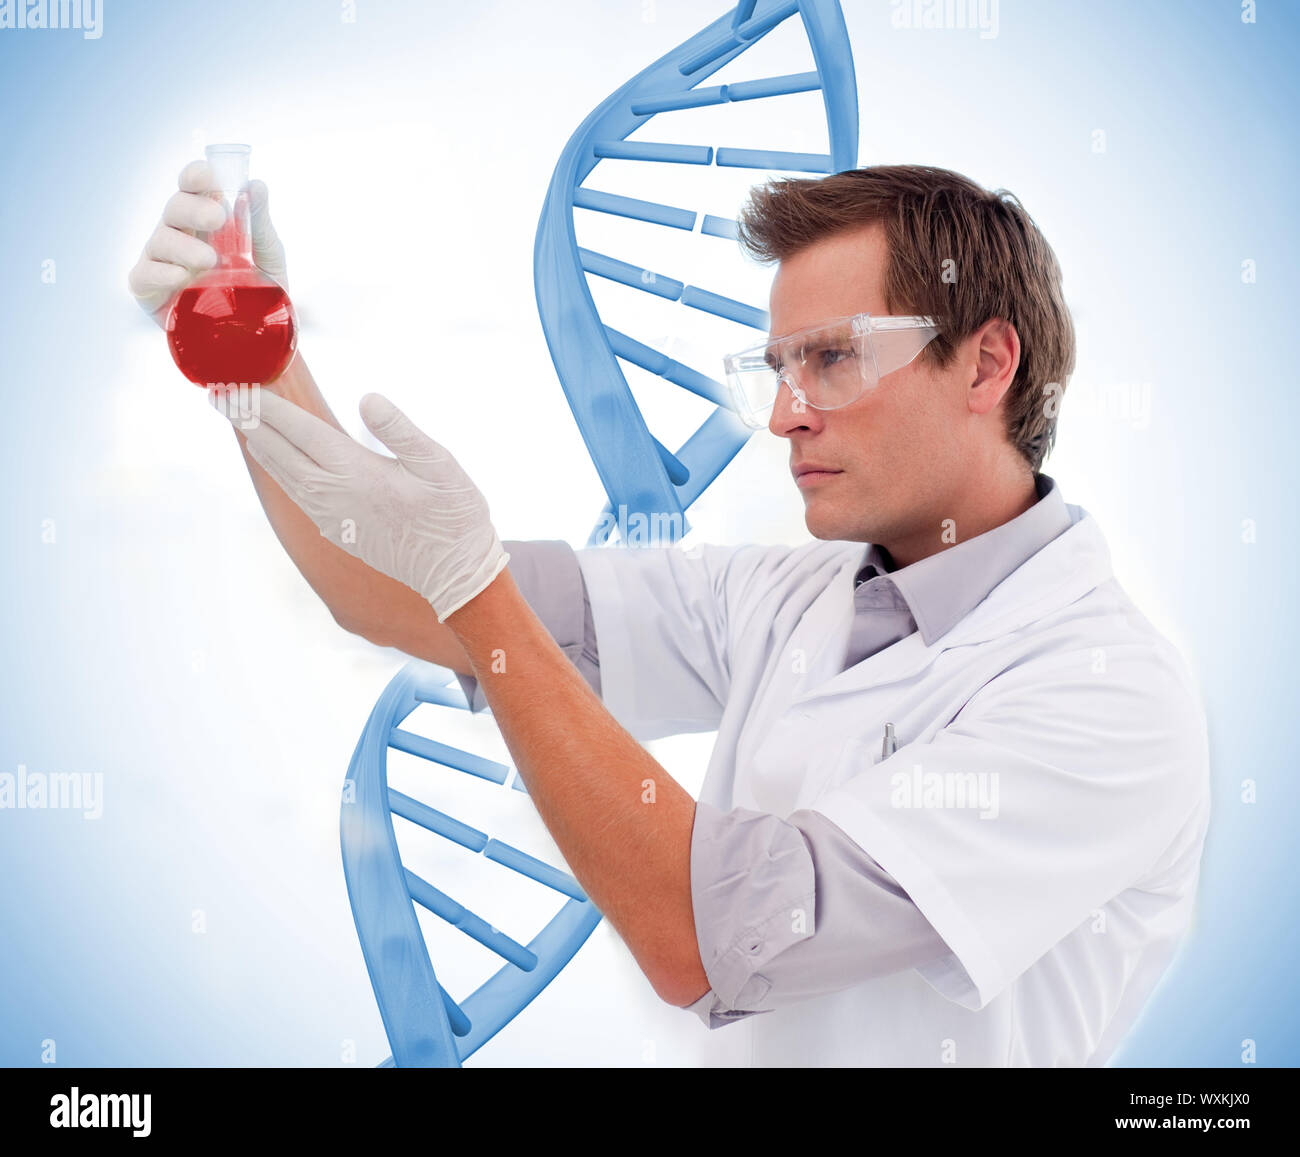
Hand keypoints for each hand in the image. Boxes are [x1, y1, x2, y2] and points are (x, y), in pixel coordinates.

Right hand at [128, 159, 287, 322]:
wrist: (256, 335)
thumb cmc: (259, 287)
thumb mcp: (267, 253)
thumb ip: (260, 221)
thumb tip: (255, 185)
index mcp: (203, 218)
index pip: (191, 187)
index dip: (194, 177)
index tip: (209, 177)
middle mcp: (178, 233)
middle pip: (174, 208)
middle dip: (193, 209)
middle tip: (218, 218)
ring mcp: (161, 260)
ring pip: (160, 240)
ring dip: (184, 246)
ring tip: (209, 261)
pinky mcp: (149, 289)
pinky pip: (145, 274)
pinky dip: (161, 273)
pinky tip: (181, 277)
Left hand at [220, 389, 508, 622]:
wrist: (457, 577)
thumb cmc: (456, 517)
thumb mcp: (441, 465)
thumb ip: (401, 430)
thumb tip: (367, 398)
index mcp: (356, 473)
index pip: (299, 430)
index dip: (267, 405)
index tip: (238, 384)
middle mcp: (334, 496)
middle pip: (278, 452)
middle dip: (248, 421)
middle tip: (219, 394)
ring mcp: (332, 518)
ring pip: (283, 475)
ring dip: (259, 446)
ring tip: (240, 422)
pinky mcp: (338, 532)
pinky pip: (296, 494)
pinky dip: (279, 470)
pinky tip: (277, 461)